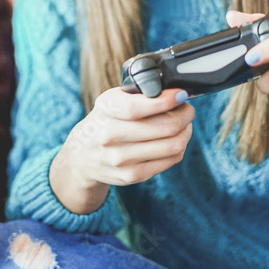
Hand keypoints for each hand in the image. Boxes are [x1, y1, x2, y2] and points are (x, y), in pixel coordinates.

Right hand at [50, 88, 193, 213]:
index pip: (138, 107)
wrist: (82, 157)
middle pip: (165, 126)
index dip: (166, 100)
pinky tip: (175, 139)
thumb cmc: (104, 122)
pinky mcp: (133, 175)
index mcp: (106, 111)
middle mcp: (110, 136)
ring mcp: (121, 159)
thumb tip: (172, 92)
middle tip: (187, 109)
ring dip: (186, 131)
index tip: (180, 94)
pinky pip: (171, 160)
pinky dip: (180, 147)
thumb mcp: (110, 102)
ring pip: (174, 145)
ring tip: (184, 124)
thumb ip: (136, 95)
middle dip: (184, 115)